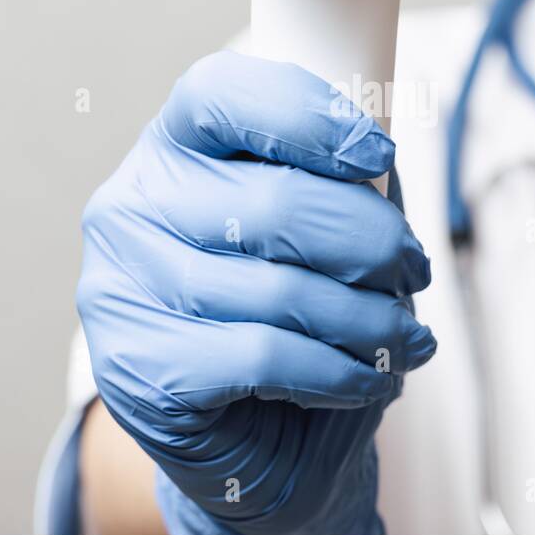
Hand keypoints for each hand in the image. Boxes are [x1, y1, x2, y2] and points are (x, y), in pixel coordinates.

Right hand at [76, 50, 434, 534]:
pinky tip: (372, 378)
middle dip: (372, 240)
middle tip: (414, 269)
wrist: (252, 439)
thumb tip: (382, 164)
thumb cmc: (291, 315)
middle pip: (273, 201)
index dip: (308, 116)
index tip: (381, 154)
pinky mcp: (139, 370)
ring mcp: (120, 290)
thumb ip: (340, 183)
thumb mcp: (320, 230)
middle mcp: (130, 207)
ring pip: (280, 290)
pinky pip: (265, 358)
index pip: (221, 95)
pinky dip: (340, 372)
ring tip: (408, 336)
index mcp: (170, 147)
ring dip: (371, 319)